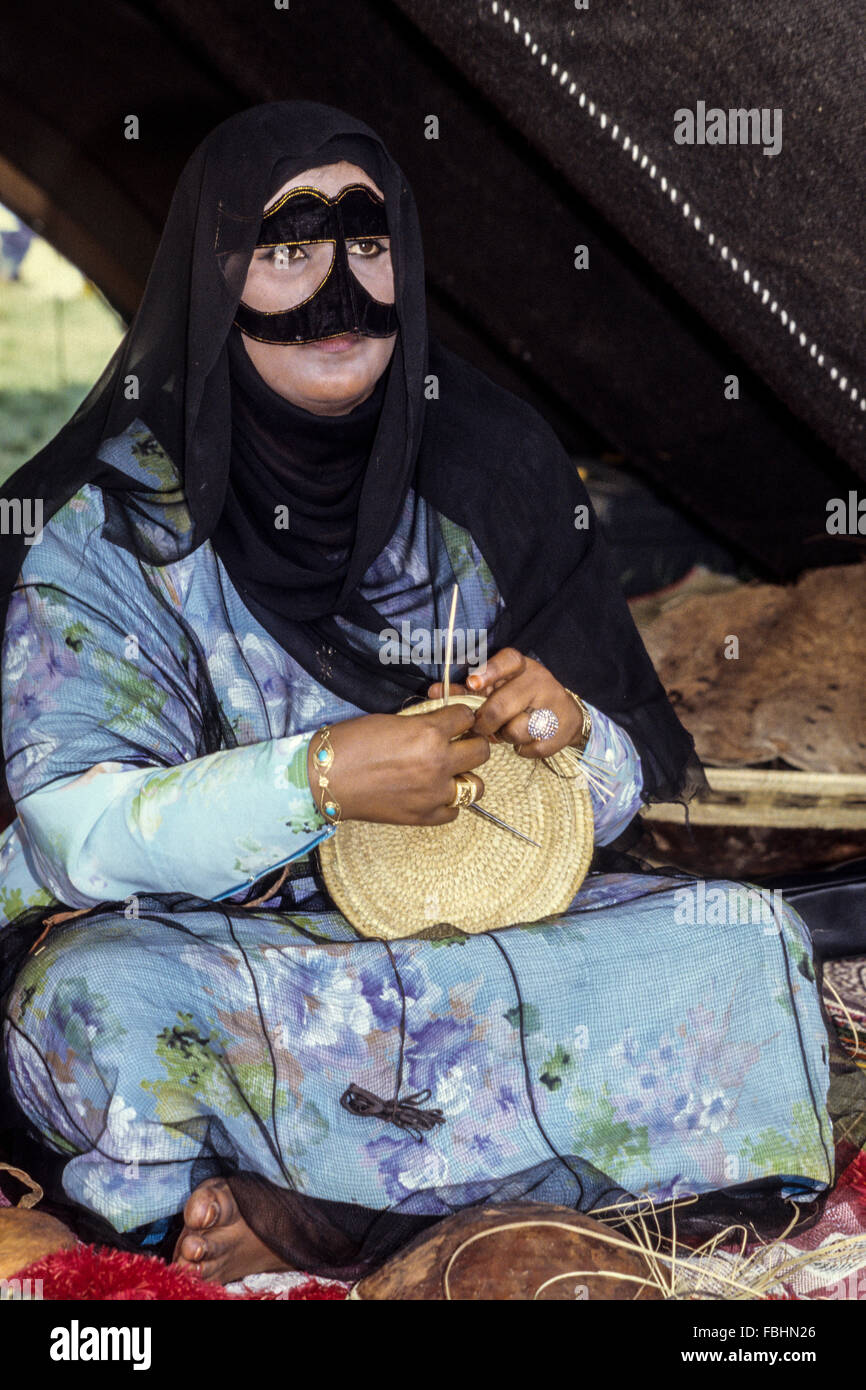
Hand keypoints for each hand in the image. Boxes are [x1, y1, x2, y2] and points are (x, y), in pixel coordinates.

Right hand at [307, 706, 489, 825]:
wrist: (326, 778)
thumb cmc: (351, 744)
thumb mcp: (391, 721)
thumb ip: (421, 723)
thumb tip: (440, 724)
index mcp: (429, 732)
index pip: (468, 717)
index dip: (462, 717)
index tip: (457, 720)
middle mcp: (438, 762)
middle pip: (482, 751)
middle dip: (472, 744)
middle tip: (458, 746)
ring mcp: (434, 793)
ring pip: (476, 786)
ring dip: (466, 777)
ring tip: (449, 774)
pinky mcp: (425, 816)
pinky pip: (454, 811)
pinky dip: (447, 803)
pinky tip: (432, 794)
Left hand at [427, 648, 580, 757]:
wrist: (562, 715)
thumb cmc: (517, 699)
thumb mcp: (495, 688)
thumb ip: (466, 690)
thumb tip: (432, 692)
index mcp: (521, 666)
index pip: (508, 660)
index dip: (489, 671)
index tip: (472, 683)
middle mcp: (539, 680)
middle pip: (501, 705)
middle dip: (485, 721)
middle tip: (481, 727)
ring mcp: (553, 705)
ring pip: (515, 730)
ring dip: (506, 736)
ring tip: (509, 729)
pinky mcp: (562, 730)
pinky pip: (530, 748)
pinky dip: (522, 748)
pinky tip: (526, 739)